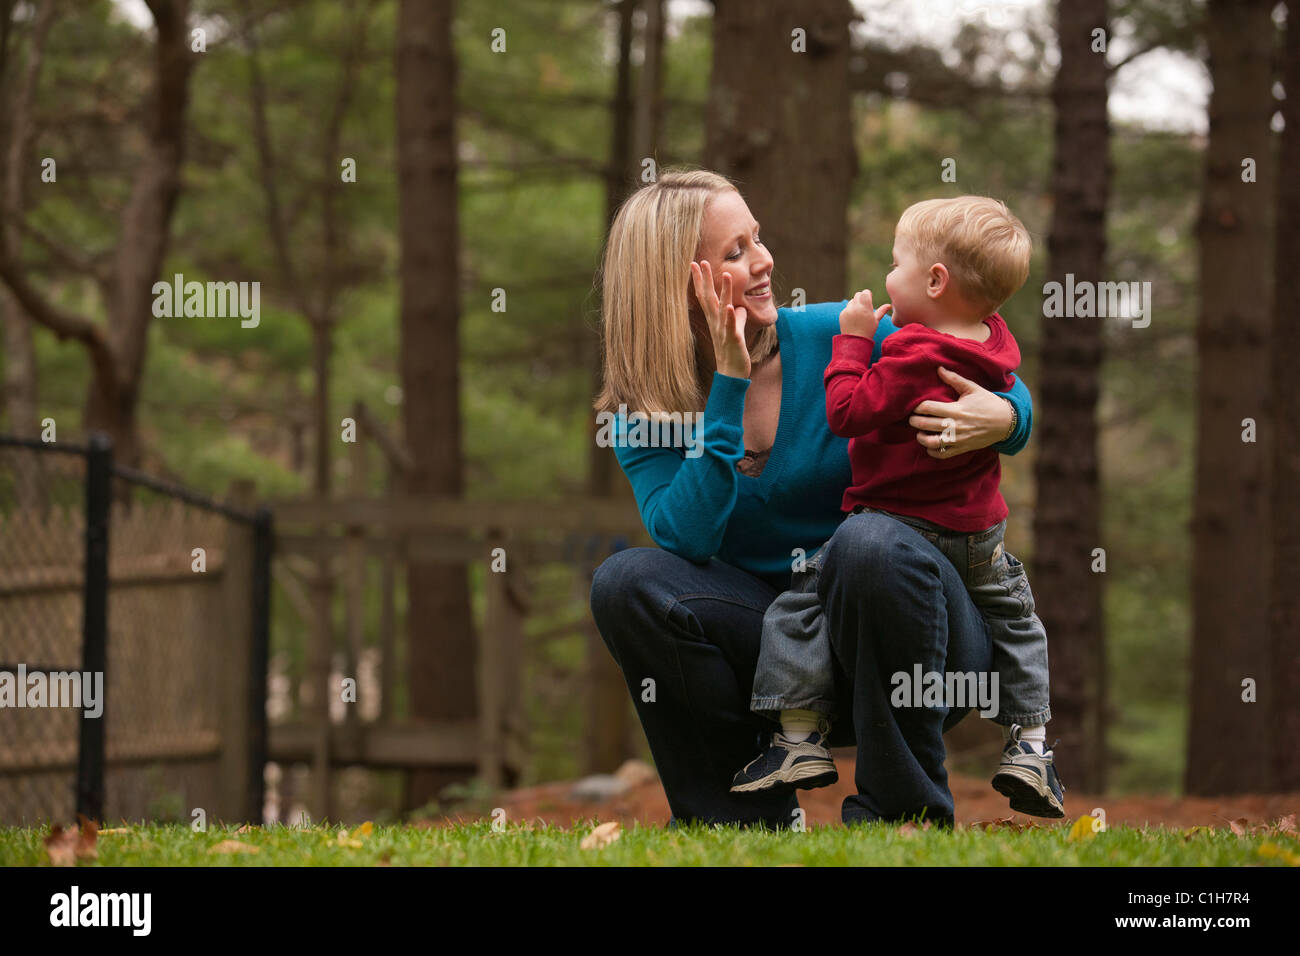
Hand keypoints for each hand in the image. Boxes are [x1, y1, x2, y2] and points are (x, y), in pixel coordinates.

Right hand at [690, 259, 749, 378]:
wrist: (732, 375)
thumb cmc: (733, 353)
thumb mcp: (735, 332)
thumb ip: (738, 319)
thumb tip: (741, 309)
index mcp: (716, 320)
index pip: (706, 296)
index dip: (701, 280)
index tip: (696, 264)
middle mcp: (717, 323)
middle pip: (709, 298)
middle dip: (706, 280)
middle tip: (701, 262)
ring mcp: (724, 331)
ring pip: (723, 309)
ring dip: (724, 292)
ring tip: (726, 275)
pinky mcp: (733, 341)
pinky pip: (732, 328)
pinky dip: (731, 318)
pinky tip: (731, 308)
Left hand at [839, 289, 890, 338]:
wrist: (855, 341)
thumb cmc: (868, 330)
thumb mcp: (876, 320)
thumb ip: (882, 311)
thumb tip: (889, 305)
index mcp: (865, 307)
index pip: (865, 292)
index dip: (868, 295)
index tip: (869, 298)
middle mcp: (855, 307)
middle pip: (858, 294)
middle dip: (861, 297)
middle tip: (865, 305)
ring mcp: (848, 310)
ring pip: (852, 301)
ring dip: (855, 304)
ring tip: (859, 313)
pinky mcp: (842, 314)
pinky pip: (847, 308)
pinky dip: (850, 310)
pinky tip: (854, 319)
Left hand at [908, 367, 1014, 458]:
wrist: (1006, 422)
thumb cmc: (988, 403)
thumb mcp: (973, 388)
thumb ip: (954, 379)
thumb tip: (939, 368)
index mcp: (956, 409)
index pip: (928, 408)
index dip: (918, 407)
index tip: (916, 406)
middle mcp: (955, 425)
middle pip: (925, 425)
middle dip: (914, 421)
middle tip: (912, 419)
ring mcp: (958, 439)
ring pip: (932, 442)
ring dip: (921, 438)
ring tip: (920, 433)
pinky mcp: (962, 448)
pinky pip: (942, 454)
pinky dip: (932, 451)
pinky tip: (930, 445)